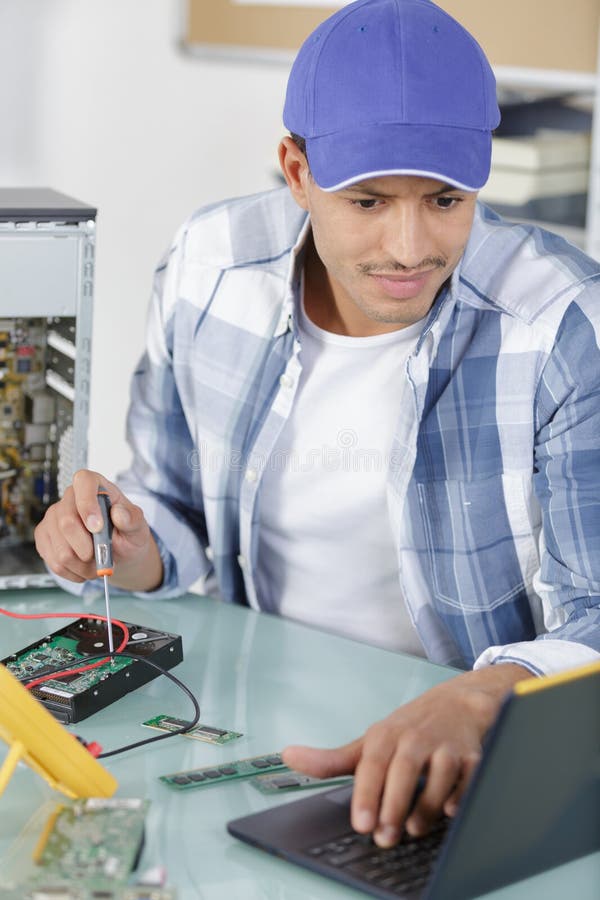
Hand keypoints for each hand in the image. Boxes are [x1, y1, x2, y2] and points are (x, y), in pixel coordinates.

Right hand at [34, 469, 162, 591]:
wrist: (118, 552)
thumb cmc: (127, 534)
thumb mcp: (138, 527)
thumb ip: (132, 519)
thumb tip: (118, 513)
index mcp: (95, 486)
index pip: (84, 481)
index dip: (87, 504)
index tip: (97, 528)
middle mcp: (70, 498)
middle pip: (66, 522)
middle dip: (87, 548)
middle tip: (102, 556)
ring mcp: (53, 517)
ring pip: (61, 550)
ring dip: (83, 565)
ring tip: (96, 563)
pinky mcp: (44, 537)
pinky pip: (54, 562)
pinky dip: (74, 572)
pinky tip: (84, 568)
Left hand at [282, 663, 532, 846]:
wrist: (459, 703)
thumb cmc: (409, 730)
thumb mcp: (370, 742)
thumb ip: (332, 759)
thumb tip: (288, 756)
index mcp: (386, 735)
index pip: (372, 763)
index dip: (366, 794)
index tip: (362, 823)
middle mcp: (415, 737)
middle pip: (404, 769)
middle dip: (394, 805)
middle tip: (385, 836)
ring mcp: (446, 744)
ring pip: (439, 776)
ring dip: (427, 806)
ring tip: (414, 827)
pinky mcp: (474, 754)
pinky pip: (470, 777)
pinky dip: (462, 795)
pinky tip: (452, 809)